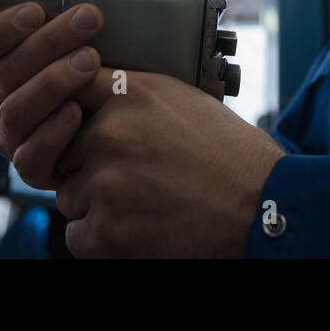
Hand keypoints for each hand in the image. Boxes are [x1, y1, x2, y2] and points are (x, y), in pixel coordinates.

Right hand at [0, 0, 103, 189]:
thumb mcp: (62, 5)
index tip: (36, 7)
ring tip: (93, 59)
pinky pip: (35, 157)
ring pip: (17, 113)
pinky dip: (57, 133)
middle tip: (87, 20)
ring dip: (55, 82)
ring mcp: (13, 136)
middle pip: (2, 76)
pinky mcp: (37, 167)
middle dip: (45, 44)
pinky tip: (82, 112)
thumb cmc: (82, 49)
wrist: (126, 106)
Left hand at [54, 70, 285, 257]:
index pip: (68, 92)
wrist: (263, 209)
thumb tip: (91, 99)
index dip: (77, 115)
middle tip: (135, 176)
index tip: (85, 125)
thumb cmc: (232, 157)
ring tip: (145, 202)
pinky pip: (76, 234)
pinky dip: (101, 238)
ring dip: (96, 203)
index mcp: (128, 93)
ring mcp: (105, 182)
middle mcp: (110, 132)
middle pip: (66, 150)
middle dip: (90, 165)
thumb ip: (131, 95)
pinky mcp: (106, 230)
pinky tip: (139, 228)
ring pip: (70, 195)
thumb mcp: (182, 100)